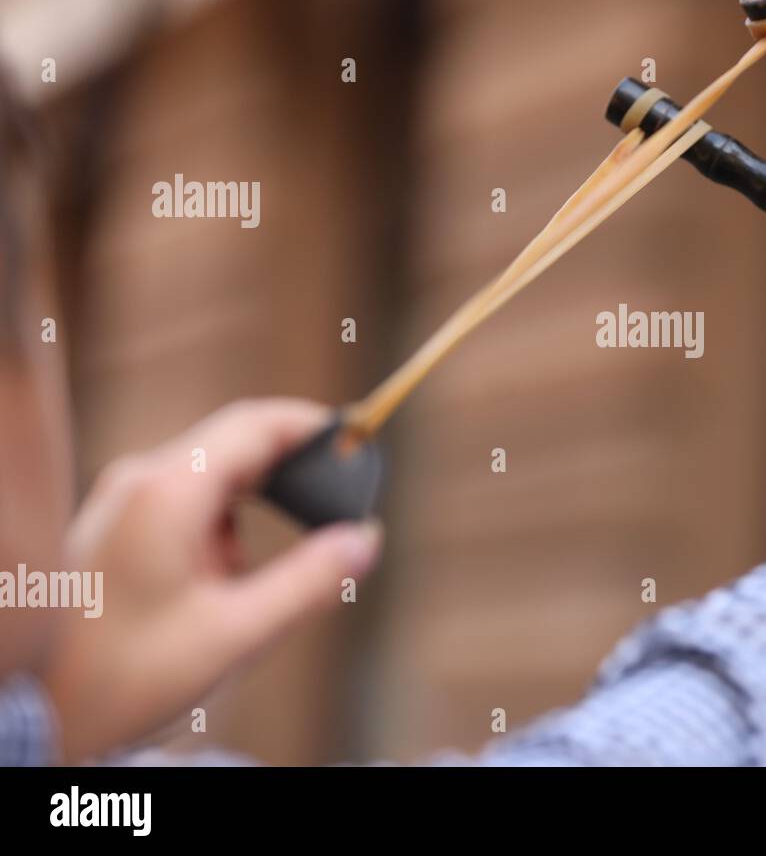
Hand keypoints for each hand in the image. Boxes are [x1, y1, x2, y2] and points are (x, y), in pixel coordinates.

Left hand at [40, 399, 382, 761]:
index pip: (257, 424)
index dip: (314, 426)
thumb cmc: (124, 674)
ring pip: (214, 477)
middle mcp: (142, 481)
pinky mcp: (118, 525)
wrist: (33, 708)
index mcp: (169, 491)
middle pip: (237, 443)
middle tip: (339, 503)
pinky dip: (225, 529)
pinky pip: (188, 504)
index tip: (359, 440)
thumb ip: (310, 582)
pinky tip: (225, 586)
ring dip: (257, 508)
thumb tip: (366, 539)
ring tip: (266, 575)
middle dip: (293, 470)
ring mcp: (124, 501)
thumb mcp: (234, 634)